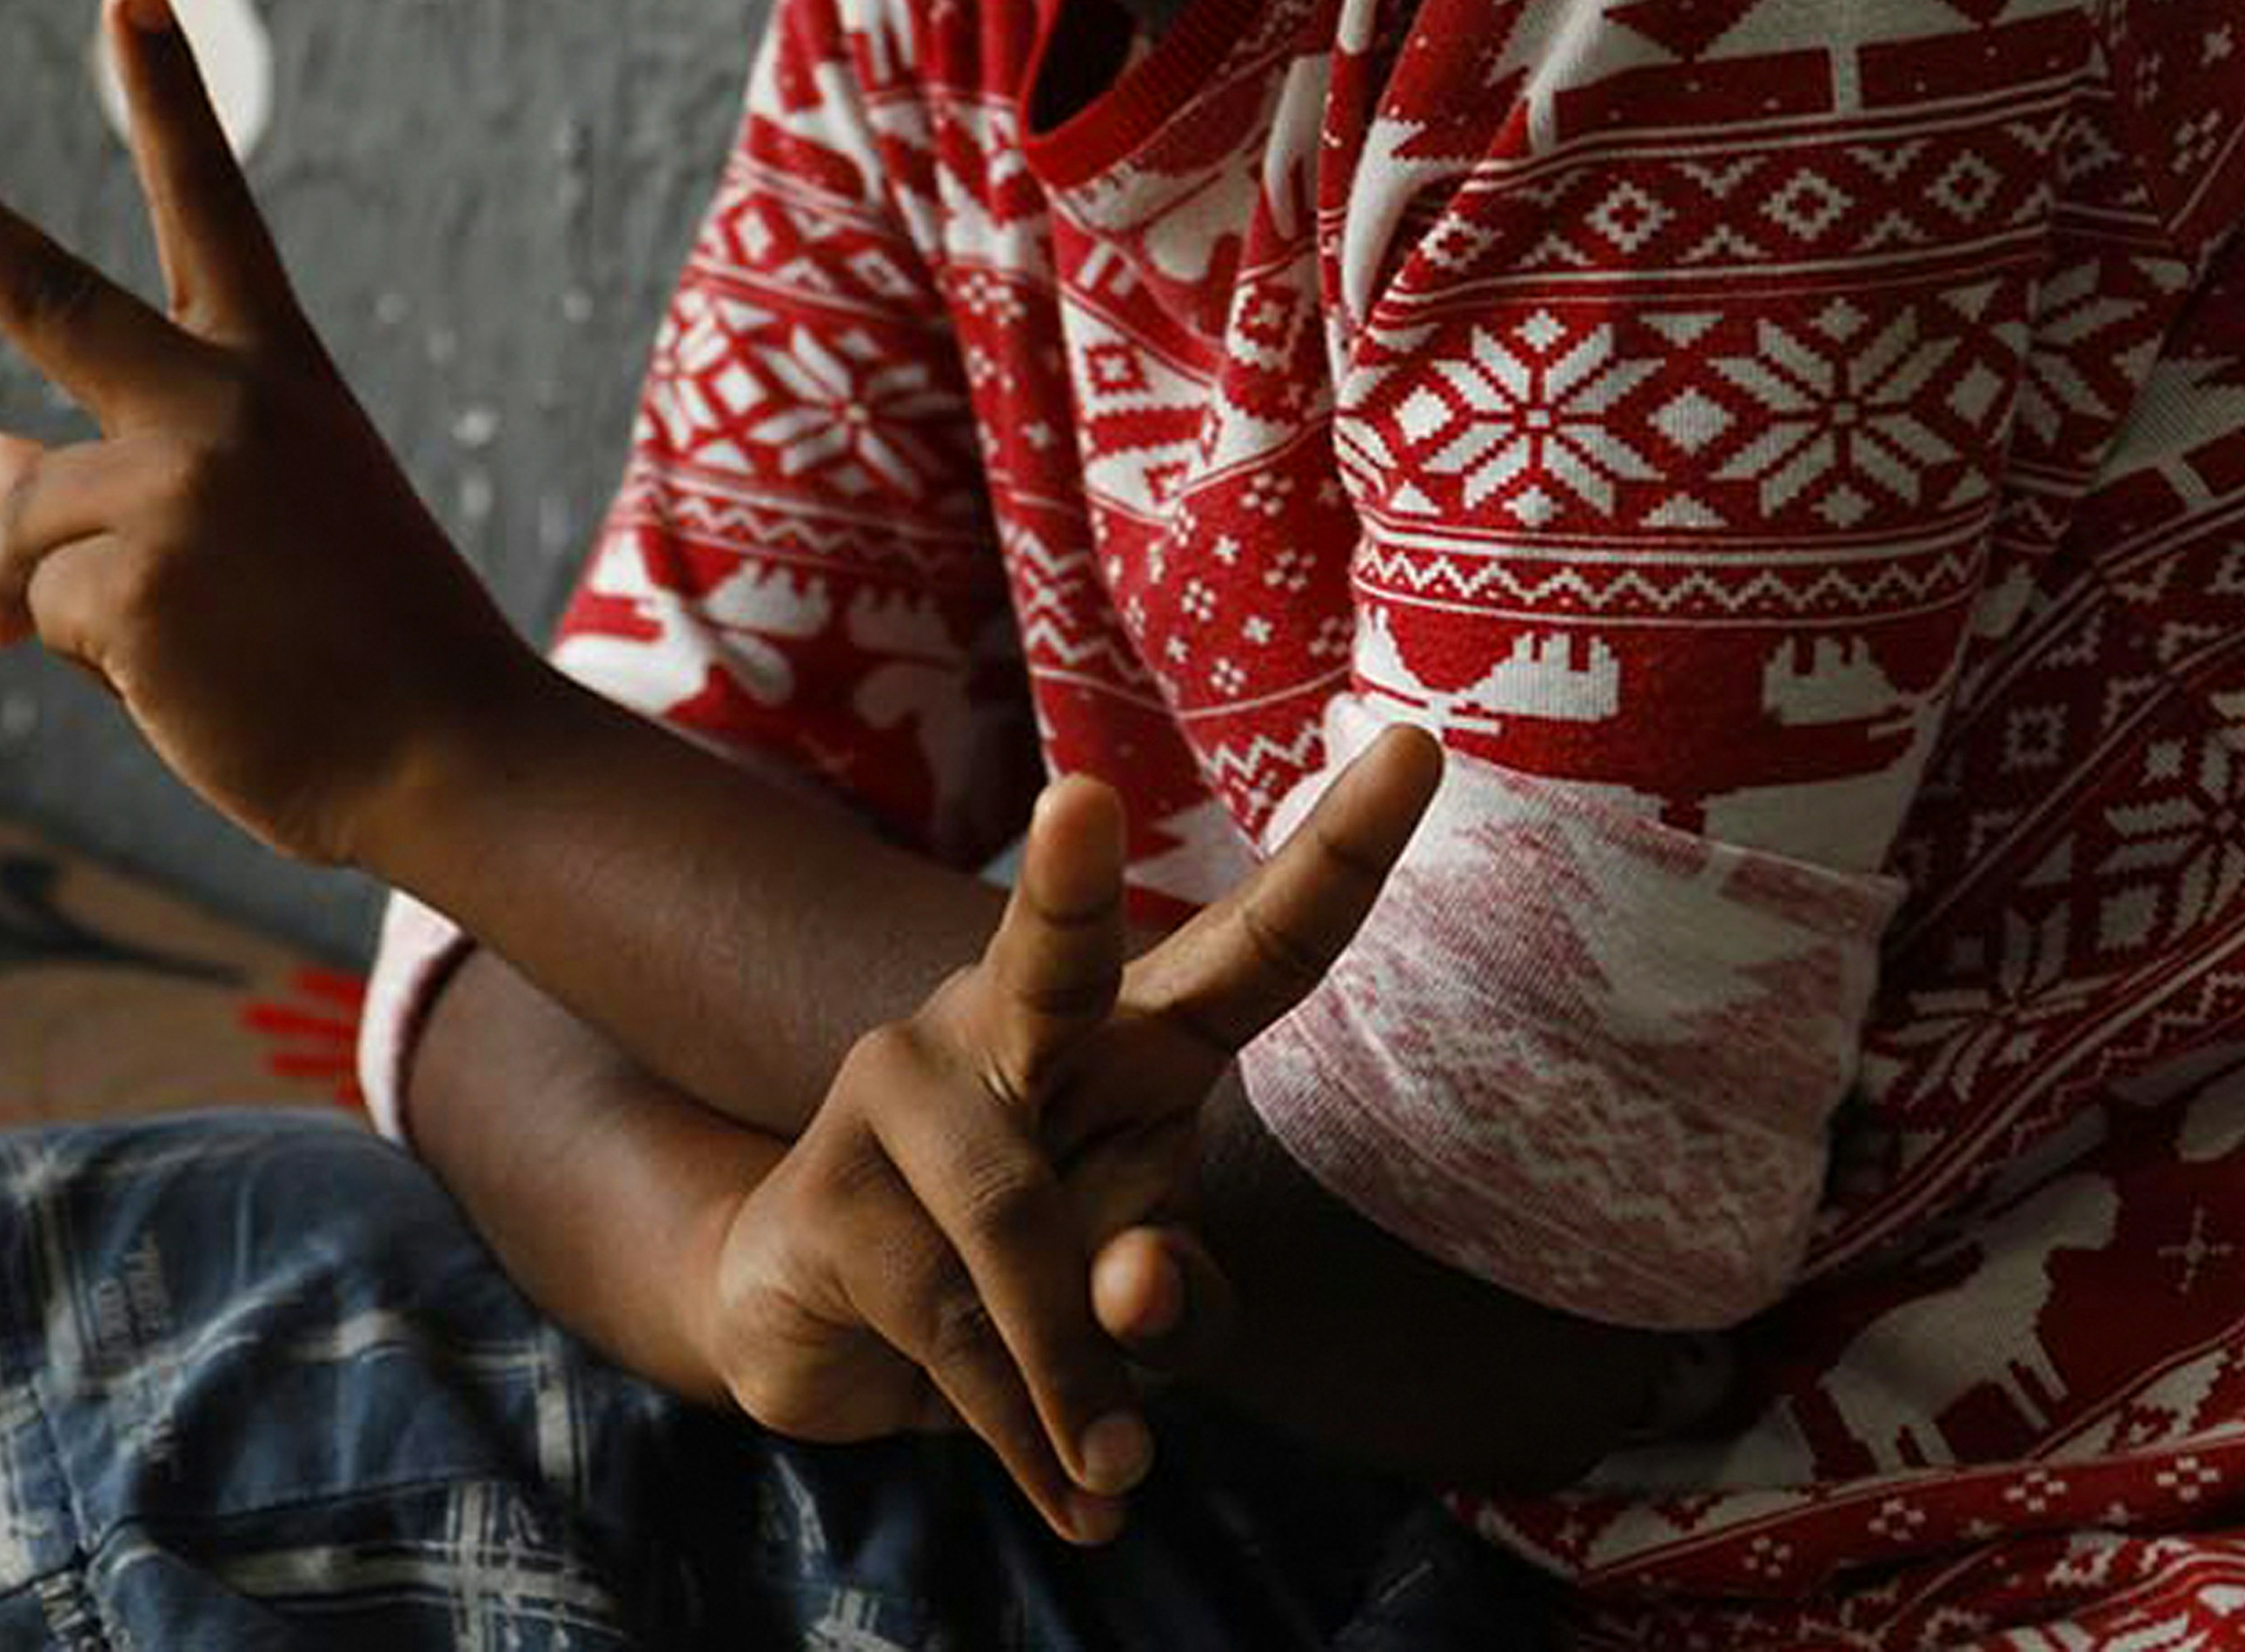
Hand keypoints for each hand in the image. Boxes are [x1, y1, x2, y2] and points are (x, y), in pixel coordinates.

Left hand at [0, 0, 543, 867]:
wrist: (452, 757)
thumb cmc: (360, 650)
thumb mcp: (257, 528)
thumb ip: (128, 473)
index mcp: (277, 373)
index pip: (210, 210)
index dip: (168, 99)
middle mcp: (220, 403)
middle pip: (43, 290)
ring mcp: (171, 483)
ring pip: (23, 519)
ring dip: (53, 598)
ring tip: (188, 652)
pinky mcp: (127, 579)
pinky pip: (30, 614)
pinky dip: (84, 664)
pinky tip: (189, 689)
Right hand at [694, 726, 1442, 1540]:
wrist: (818, 1318)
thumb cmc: (1024, 1272)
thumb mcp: (1137, 1284)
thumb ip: (1179, 1290)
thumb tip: (1137, 1283)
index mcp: (1127, 1030)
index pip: (1254, 946)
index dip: (1341, 857)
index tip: (1427, 750)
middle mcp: (1006, 1025)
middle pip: (1051, 955)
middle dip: (1068, 883)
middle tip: (1083, 801)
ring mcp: (899, 1093)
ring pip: (1023, 1234)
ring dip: (1081, 1377)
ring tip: (1119, 1470)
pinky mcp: (828, 1199)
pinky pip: (955, 1335)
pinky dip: (1026, 1434)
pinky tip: (1075, 1494)